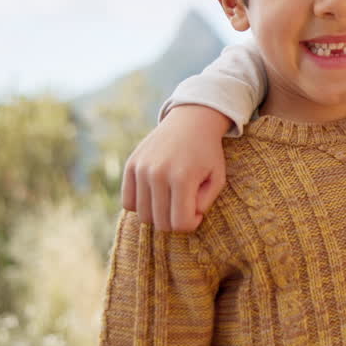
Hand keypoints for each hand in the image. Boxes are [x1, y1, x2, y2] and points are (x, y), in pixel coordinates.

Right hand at [121, 105, 232, 231]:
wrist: (191, 121)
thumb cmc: (208, 154)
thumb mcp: (217, 178)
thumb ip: (204, 204)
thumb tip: (183, 221)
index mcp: (183, 178)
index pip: (180, 224)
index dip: (192, 224)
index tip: (198, 212)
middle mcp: (158, 174)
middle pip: (161, 223)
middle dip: (175, 221)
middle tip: (186, 206)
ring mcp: (141, 169)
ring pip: (143, 216)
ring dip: (159, 214)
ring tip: (172, 200)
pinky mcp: (131, 165)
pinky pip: (128, 202)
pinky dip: (141, 205)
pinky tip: (156, 194)